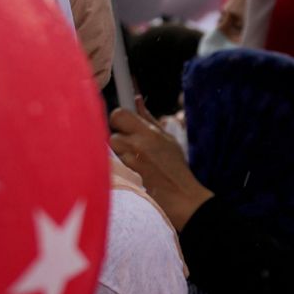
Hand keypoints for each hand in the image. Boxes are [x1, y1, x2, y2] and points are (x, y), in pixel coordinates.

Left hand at [109, 99, 212, 230]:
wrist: (181, 193)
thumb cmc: (175, 166)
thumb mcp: (167, 139)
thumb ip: (149, 119)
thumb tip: (137, 100)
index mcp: (150, 132)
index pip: (120, 114)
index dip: (118, 118)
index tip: (122, 123)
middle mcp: (139, 144)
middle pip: (112, 132)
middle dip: (117, 135)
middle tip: (127, 142)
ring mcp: (132, 161)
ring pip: (113, 148)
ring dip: (120, 152)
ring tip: (135, 159)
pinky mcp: (127, 175)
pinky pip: (115, 164)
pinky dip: (122, 165)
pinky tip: (135, 169)